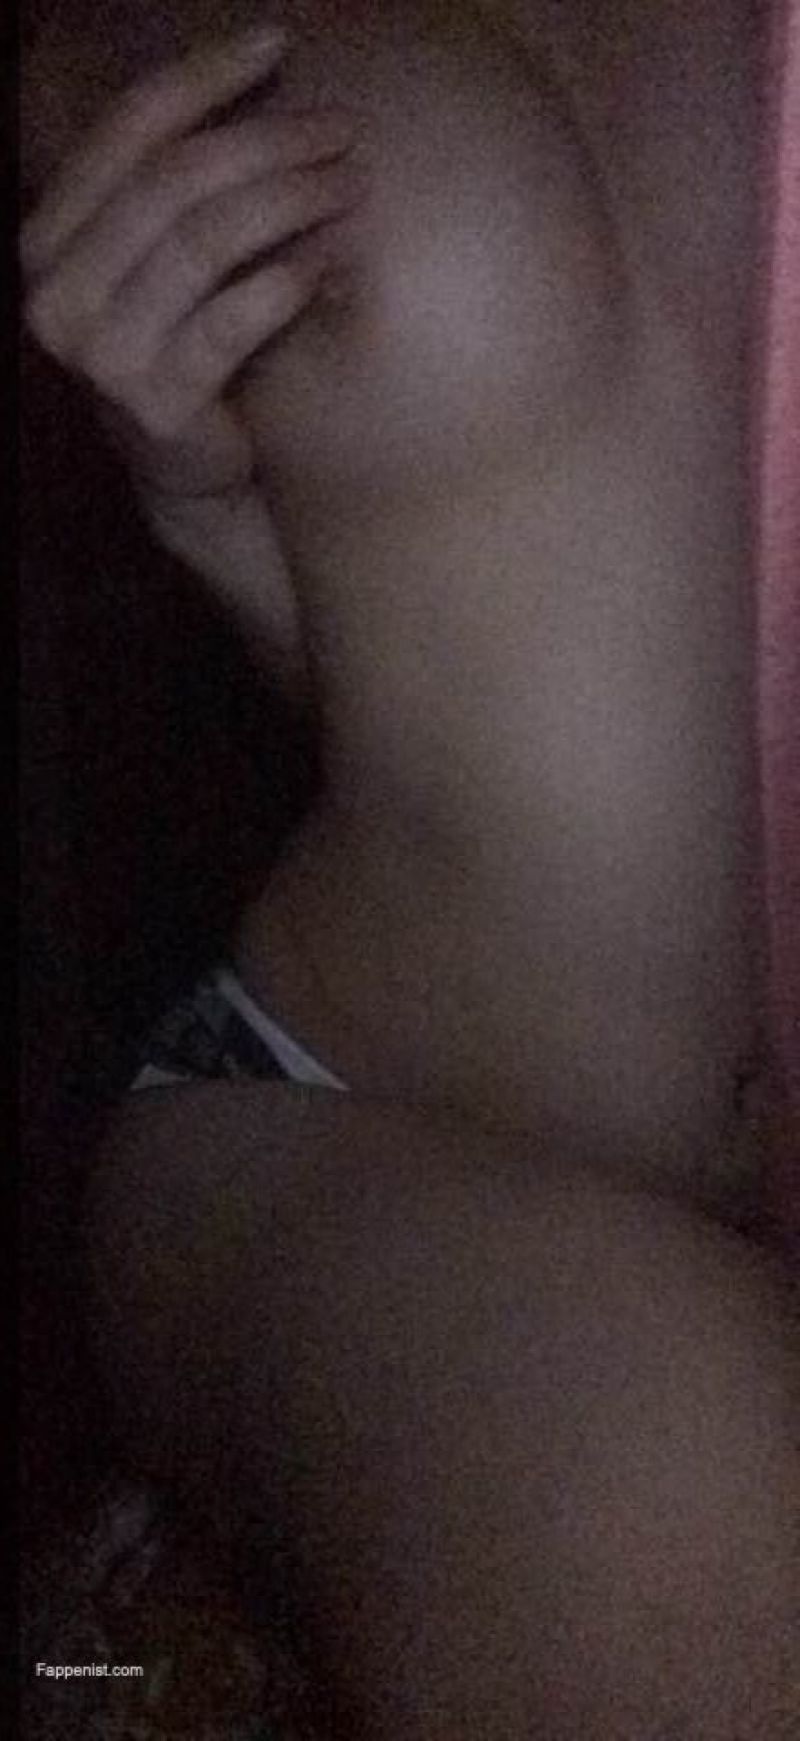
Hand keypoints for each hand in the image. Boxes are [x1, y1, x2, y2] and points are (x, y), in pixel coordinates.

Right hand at [20, 24, 361, 687]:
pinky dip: (285, 285)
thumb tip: (263, 63)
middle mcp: (56, 292)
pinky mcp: (153, 407)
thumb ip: (181, 183)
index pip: (128, 128)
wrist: (196, 475)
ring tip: (348, 187)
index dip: (206, 75)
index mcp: (51, 236)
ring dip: (287, 202)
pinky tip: (329, 266)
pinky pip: (228, 325)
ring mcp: (99, 355)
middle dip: (267, 142)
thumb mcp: (169, 258)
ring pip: (202, 242)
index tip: (280, 42)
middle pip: (173, 180)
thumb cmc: (194, 348)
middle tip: (340, 131)